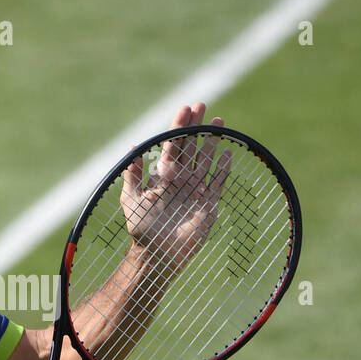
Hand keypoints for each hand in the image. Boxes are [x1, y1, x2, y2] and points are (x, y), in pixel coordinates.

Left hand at [121, 103, 229, 274]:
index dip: (177, 127)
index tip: (184, 108)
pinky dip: (224, 168)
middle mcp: (180, 179)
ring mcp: (196, 190)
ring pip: (206, 159)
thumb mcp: (131, 199)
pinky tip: (228, 153)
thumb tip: (132, 147)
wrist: (158, 254)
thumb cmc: (141, 229)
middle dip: (195, 126)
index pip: (172, 145)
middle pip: (190, 146)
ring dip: (212, 141)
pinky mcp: (209, 203)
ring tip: (219, 121)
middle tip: (202, 105)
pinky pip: (219, 181)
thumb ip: (132, 174)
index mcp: (162, 176)